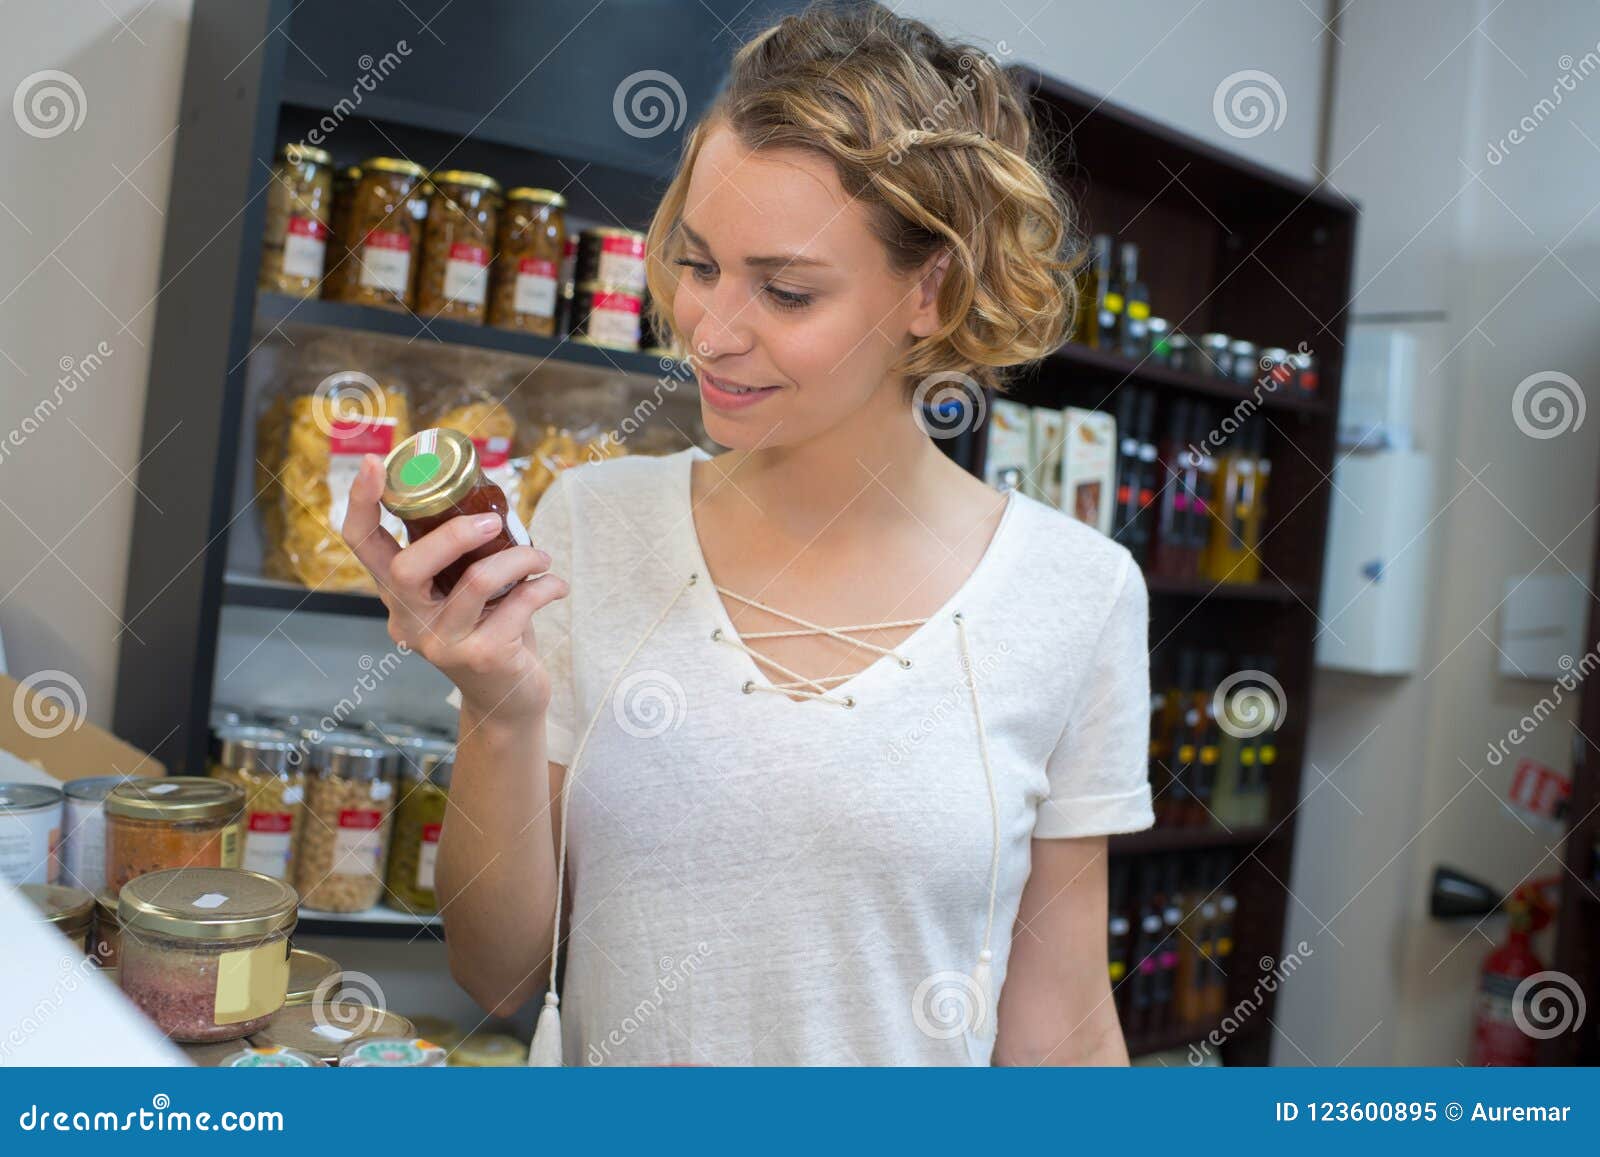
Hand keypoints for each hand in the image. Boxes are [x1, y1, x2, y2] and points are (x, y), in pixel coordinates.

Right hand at [340, 454, 568, 723]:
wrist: (507, 701)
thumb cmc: (488, 631)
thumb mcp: (463, 591)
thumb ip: (462, 555)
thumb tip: (490, 498)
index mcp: (398, 594)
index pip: (362, 545)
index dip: (362, 502)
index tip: (375, 462)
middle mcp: (409, 621)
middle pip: (407, 568)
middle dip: (452, 534)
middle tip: (493, 522)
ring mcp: (443, 644)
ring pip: (476, 582)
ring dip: (519, 559)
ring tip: (541, 557)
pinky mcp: (483, 657)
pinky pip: (519, 605)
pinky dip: (546, 586)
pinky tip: (555, 586)